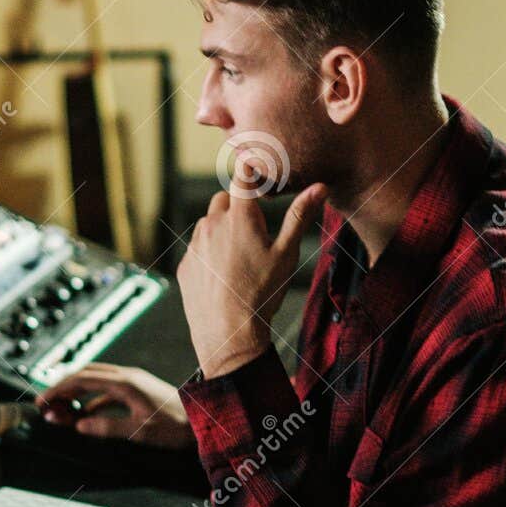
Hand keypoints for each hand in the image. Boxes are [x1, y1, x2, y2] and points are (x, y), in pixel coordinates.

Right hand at [35, 364, 193, 451]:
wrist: (204, 419)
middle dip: (61, 387)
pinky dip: (91, 400)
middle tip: (44, 404)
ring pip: (94, 380)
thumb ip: (107, 427)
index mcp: (124, 382)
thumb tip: (79, 425)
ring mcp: (132, 381)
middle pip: (84, 374)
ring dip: (75, 393)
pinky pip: (106, 390)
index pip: (81, 379)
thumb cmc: (176, 426)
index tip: (42, 402)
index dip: (58, 390)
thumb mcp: (140, 430)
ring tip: (60, 409)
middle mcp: (126, 376)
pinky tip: (84, 415)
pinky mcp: (137, 389)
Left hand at [177, 178, 326, 379]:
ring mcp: (195, 244)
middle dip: (239, 205)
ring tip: (242, 256)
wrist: (228, 334)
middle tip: (257, 229)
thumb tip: (319, 187)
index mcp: (239, 217)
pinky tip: (225, 273)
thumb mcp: (286, 254)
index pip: (242, 175)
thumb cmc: (261, 294)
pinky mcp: (186, 264)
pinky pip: (198, 247)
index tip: (261, 176)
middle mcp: (212, 224)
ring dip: (223, 228)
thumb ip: (300, 216)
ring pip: (209, 223)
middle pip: (224, 199)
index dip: (253, 171)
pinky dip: (210, 251)